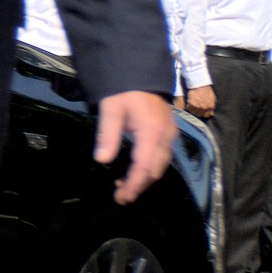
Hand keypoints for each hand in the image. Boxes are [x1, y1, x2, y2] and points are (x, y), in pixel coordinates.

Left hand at [95, 89, 176, 206]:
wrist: (141, 74)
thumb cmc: (124, 90)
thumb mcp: (110, 109)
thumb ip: (107, 134)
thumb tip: (101, 159)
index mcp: (152, 132)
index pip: (144, 166)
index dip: (134, 185)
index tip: (122, 197)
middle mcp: (166, 136)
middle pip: (155, 170)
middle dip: (139, 186)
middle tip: (120, 197)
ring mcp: (169, 135)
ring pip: (160, 166)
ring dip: (144, 179)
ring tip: (124, 187)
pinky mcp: (168, 133)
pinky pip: (161, 157)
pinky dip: (149, 168)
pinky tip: (134, 172)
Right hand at [183, 85, 215, 117]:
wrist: (200, 84)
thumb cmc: (207, 90)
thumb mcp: (213, 98)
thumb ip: (212, 106)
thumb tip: (211, 113)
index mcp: (210, 107)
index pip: (207, 115)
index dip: (205, 113)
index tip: (203, 112)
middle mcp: (204, 108)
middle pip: (200, 115)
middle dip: (199, 112)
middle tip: (198, 108)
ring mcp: (197, 106)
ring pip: (194, 112)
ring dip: (193, 110)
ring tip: (194, 106)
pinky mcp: (191, 104)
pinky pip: (188, 108)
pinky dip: (189, 107)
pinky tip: (190, 104)